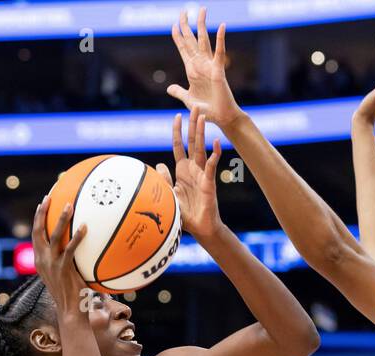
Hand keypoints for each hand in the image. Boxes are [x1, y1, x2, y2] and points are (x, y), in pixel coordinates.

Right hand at [32, 195, 88, 318]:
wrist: (70, 311)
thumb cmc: (71, 294)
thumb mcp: (64, 275)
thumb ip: (67, 261)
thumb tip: (81, 247)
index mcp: (40, 260)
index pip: (36, 236)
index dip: (38, 219)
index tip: (42, 204)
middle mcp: (42, 260)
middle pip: (38, 231)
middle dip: (42, 213)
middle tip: (49, 197)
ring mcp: (51, 264)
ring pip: (54, 236)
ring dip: (61, 219)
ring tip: (69, 205)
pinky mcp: (63, 269)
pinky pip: (70, 250)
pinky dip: (77, 238)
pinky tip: (85, 227)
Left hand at [156, 109, 221, 240]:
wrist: (199, 228)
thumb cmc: (185, 213)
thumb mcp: (169, 194)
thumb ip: (164, 179)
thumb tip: (158, 164)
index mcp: (182, 170)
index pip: (178, 146)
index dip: (177, 131)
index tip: (177, 116)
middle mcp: (193, 169)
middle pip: (192, 143)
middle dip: (193, 125)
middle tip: (195, 107)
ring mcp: (202, 174)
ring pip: (202, 150)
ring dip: (203, 134)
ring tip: (204, 118)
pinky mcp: (209, 183)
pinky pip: (211, 167)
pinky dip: (214, 155)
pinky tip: (216, 143)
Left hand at [167, 7, 241, 130]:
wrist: (220, 118)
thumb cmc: (205, 110)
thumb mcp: (188, 99)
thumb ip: (179, 92)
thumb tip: (169, 88)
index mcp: (192, 70)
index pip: (183, 49)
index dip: (178, 37)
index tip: (174, 24)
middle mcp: (200, 64)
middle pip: (192, 40)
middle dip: (187, 25)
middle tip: (183, 10)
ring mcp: (210, 66)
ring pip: (204, 41)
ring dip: (202, 25)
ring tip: (201, 10)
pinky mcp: (219, 71)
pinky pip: (219, 53)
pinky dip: (221, 39)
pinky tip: (221, 26)